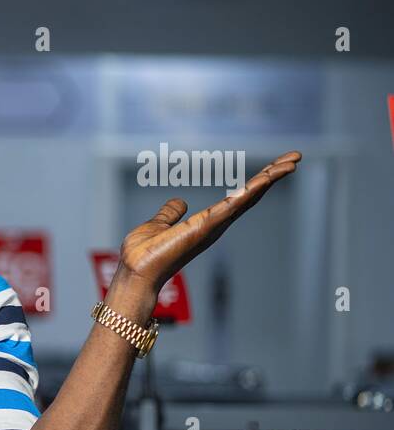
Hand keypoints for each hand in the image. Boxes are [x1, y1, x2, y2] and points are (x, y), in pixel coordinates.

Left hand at [116, 151, 301, 296]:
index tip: (277, 165)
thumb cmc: (144, 255)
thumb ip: (170, 214)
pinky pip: (231, 206)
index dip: (258, 181)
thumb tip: (179, 203)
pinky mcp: (205, 227)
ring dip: (269, 179)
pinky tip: (265, 178)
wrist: (136, 271)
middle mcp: (216, 224)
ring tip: (290, 162)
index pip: (239, 197)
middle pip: (251, 195)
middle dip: (273, 175)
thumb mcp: (159, 225)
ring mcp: (213, 226)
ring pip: (248, 198)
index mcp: (208, 221)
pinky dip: (249, 192)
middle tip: (295, 157)